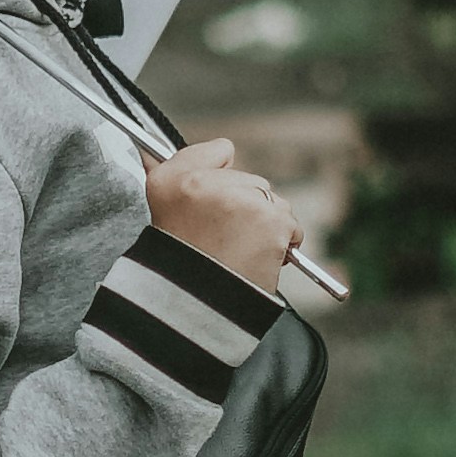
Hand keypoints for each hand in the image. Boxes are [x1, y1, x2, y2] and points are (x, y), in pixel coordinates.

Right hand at [147, 135, 300, 297]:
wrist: (197, 307)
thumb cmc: (183, 264)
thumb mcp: (165, 208)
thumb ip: (191, 166)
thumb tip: (225, 149)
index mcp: (172, 178)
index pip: (220, 150)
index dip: (221, 178)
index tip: (214, 202)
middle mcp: (203, 182)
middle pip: (251, 179)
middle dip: (246, 205)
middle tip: (224, 238)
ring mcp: (241, 198)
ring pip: (272, 201)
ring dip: (265, 226)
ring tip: (239, 251)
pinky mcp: (271, 220)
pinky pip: (290, 224)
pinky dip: (283, 242)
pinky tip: (258, 257)